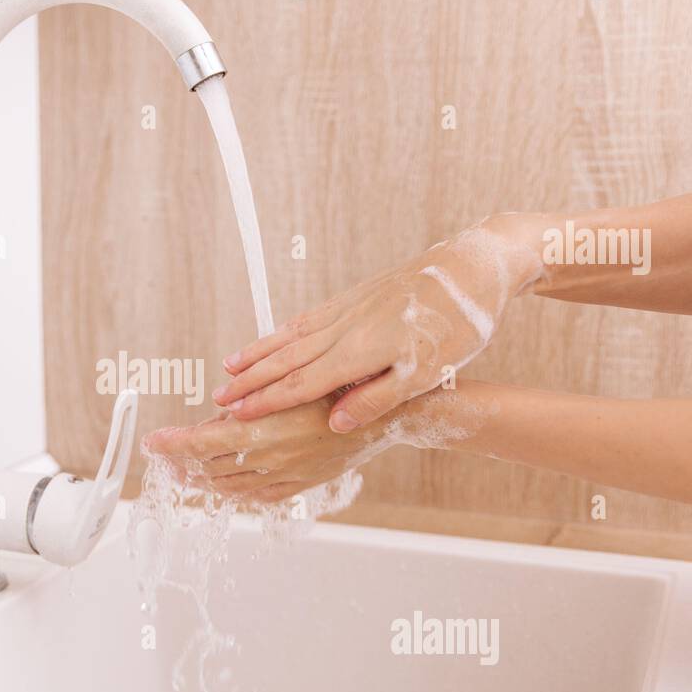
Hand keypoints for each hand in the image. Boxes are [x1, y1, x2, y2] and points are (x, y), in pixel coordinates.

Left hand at [142, 389, 486, 503]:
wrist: (384, 413)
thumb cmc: (338, 388)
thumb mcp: (286, 387)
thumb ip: (247, 405)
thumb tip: (214, 412)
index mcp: (260, 430)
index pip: (197, 444)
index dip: (170, 446)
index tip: (151, 443)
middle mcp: (268, 458)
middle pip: (207, 469)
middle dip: (180, 464)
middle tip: (161, 457)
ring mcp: (284, 476)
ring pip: (229, 485)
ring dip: (202, 480)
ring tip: (183, 473)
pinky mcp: (300, 485)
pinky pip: (257, 497)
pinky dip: (234, 492)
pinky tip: (225, 486)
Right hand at [211, 214, 542, 432]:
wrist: (473, 268)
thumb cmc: (457, 327)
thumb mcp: (426, 375)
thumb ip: (377, 400)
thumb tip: (333, 423)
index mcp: (358, 352)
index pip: (300, 384)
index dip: (265, 402)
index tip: (234, 415)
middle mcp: (344, 328)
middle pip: (285, 359)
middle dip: (249, 381)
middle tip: (218, 397)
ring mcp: (348, 309)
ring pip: (291, 335)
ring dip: (259, 353)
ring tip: (230, 366)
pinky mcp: (357, 297)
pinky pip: (308, 318)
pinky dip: (283, 331)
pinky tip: (275, 335)